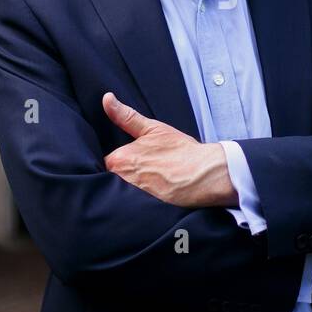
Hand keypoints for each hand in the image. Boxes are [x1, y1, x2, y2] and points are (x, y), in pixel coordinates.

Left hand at [102, 92, 236, 207]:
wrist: (205, 174)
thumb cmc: (180, 151)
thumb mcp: (152, 128)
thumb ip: (125, 116)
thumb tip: (106, 98)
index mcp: (119, 160)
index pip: (108, 165)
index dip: (120, 164)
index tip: (135, 163)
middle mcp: (121, 181)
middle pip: (112, 182)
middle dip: (123, 179)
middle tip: (146, 175)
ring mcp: (132, 199)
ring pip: (122, 195)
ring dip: (131, 192)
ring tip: (152, 186)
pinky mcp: (144, 212)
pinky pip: (133, 209)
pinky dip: (139, 206)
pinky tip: (155, 198)